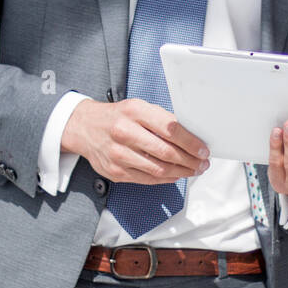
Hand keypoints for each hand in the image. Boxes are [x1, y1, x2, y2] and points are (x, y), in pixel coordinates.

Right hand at [62, 98, 208, 184]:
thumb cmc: (117, 117)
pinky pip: (147, 179)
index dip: (191, 142)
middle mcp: (124, 132)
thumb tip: (191, 136)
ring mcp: (118, 154)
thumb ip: (162, 119)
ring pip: (158, 169)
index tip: (203, 149)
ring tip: (192, 170)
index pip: (170, 128)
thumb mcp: (138, 107)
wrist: (84, 127)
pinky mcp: (115, 172)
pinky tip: (175, 174)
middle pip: (166, 152)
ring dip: (181, 172)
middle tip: (202, 163)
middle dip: (190, 160)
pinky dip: (165, 179)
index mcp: (134, 111)